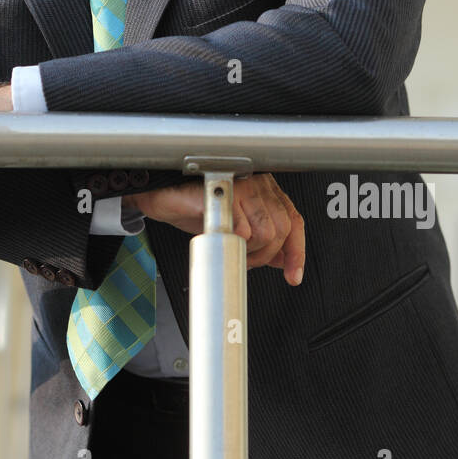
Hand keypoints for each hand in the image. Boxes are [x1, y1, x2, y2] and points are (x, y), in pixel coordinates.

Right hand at [128, 173, 304, 285]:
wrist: (161, 195)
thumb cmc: (192, 205)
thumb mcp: (233, 226)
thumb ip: (260, 238)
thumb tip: (284, 259)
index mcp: (264, 188)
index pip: (294, 221)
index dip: (296, 251)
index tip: (292, 276)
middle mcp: (257, 182)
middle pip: (282, 230)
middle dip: (264, 256)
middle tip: (242, 261)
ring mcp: (241, 184)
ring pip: (264, 232)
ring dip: (248, 251)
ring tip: (228, 249)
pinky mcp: (224, 192)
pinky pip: (241, 229)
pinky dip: (231, 242)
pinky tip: (218, 239)